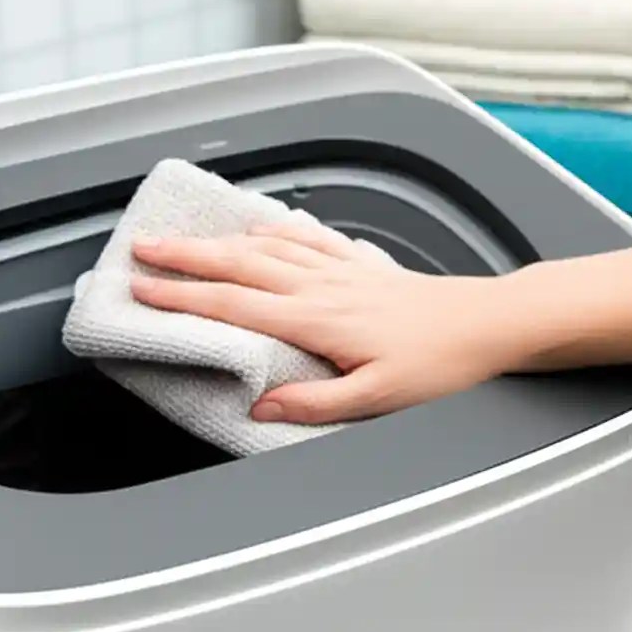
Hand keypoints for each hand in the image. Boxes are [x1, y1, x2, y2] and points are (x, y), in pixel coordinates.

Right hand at [129, 222, 541, 424]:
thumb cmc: (440, 363)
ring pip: (266, 245)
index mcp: (317, 319)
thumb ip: (316, 402)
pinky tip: (261, 225)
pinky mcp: (361, 263)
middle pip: (239, 264)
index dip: (182, 296)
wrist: (489, 324)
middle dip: (185, 256)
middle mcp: (321, 286)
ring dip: (220, 239)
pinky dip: (275, 227)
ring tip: (185, 235)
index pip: (234, 304)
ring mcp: (340, 269)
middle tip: (141, 247)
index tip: (143, 288)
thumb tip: (262, 406)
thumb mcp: (379, 400)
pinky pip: (308, 235)